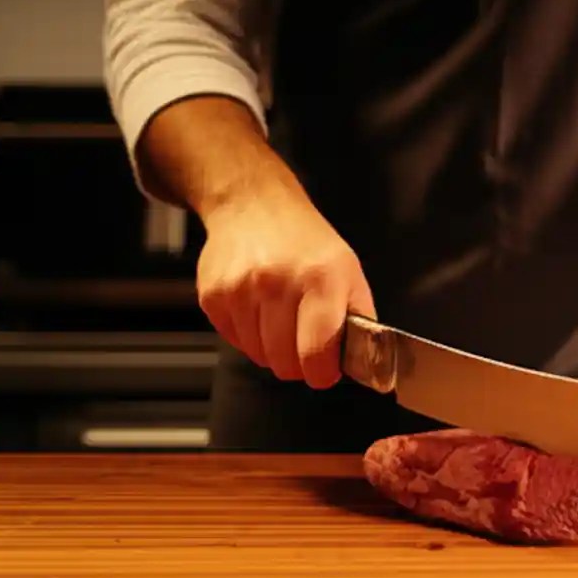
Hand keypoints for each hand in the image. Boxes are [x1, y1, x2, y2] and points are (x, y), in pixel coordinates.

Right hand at [195, 183, 375, 389]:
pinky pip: (234, 341)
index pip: (316, 354)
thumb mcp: (348, 271)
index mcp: (320, 279)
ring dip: (271, 349)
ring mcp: (240, 289)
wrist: (253, 205)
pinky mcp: (212, 296)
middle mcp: (277, 283)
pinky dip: (248, 335)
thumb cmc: (306, 242)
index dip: (322, 373)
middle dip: (298, 363)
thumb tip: (365, 364)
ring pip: (258, 356)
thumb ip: (358, 320)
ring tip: (280, 318)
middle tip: (304, 343)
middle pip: (285, 363)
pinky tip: (257, 309)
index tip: (325, 370)